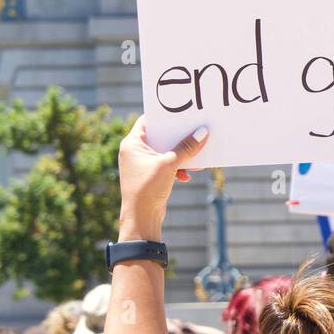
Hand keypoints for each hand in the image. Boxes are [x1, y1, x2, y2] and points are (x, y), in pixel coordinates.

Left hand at [118, 117, 208, 238]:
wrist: (141, 219)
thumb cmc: (148, 188)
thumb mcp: (170, 164)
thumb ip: (186, 148)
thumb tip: (202, 133)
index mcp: (132, 144)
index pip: (147, 121)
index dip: (164, 116)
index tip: (181, 113)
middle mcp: (134, 152)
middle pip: (160, 136)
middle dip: (178, 136)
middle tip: (194, 129)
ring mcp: (142, 164)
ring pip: (165, 151)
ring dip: (181, 154)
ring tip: (196, 154)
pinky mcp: (150, 176)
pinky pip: (167, 164)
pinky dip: (177, 167)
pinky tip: (188, 175)